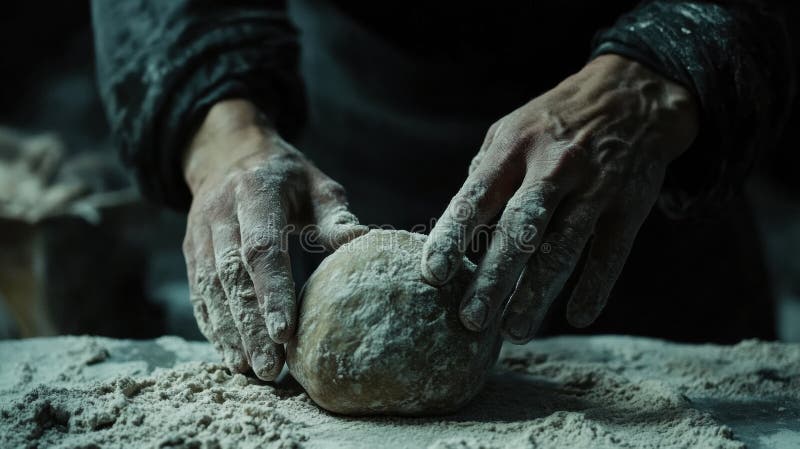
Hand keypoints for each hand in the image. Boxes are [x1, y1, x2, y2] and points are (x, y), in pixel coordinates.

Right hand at [183, 99, 366, 378]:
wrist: (227, 153)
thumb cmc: (285, 176)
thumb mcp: (315, 183)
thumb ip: (334, 214)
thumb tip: (364, 241)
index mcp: (255, 193)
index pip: (261, 248)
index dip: (271, 292)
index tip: (284, 333)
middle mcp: (220, 214)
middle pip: (232, 277)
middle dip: (249, 326)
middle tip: (269, 369)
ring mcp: (200, 233)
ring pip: (211, 289)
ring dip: (229, 332)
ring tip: (249, 370)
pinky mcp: (191, 250)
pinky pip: (199, 292)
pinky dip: (213, 325)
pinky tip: (229, 354)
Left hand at [421, 55, 698, 341]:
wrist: (632, 95)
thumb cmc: (554, 123)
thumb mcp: (512, 131)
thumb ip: (484, 176)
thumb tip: (458, 229)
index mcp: (513, 149)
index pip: (476, 198)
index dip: (453, 237)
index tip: (433, 274)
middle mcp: (552, 167)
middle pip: (518, 231)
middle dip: (494, 279)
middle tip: (472, 321)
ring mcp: (594, 186)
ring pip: (562, 249)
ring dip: (537, 295)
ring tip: (515, 331)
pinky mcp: (630, 205)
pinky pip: (610, 253)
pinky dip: (595, 287)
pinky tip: (577, 316)